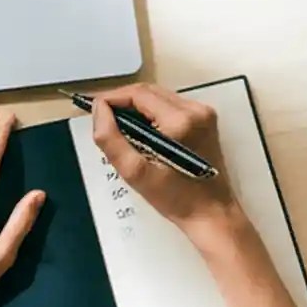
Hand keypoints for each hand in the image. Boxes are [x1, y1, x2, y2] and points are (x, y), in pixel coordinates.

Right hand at [92, 84, 241, 249]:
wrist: (212, 214)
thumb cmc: (177, 199)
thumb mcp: (135, 173)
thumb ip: (111, 139)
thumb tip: (99, 110)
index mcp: (180, 121)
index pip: (137, 94)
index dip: (111, 98)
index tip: (94, 108)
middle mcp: (195, 110)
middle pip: (148, 92)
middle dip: (122, 102)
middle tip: (104, 119)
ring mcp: (203, 113)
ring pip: (159, 97)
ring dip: (137, 108)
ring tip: (122, 129)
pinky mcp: (205, 120)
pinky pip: (170, 106)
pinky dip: (152, 114)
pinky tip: (143, 133)